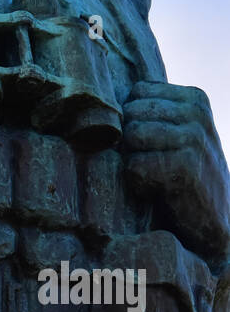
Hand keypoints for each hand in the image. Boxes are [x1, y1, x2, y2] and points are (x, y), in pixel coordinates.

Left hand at [123, 80, 229, 265]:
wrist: (211, 219)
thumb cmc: (183, 173)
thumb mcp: (177, 131)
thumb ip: (151, 110)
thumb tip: (100, 98)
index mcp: (195, 99)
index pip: (137, 92)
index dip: (135, 120)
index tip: (154, 142)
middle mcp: (196, 114)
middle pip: (130, 114)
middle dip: (132, 142)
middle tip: (152, 162)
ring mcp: (193, 138)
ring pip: (131, 137)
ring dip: (134, 162)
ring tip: (155, 175)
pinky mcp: (185, 167)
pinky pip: (134, 165)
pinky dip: (138, 182)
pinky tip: (158, 189)